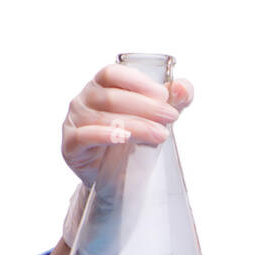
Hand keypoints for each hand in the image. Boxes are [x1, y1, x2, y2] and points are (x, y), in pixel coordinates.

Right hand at [61, 62, 194, 187]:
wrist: (115, 180)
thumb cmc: (132, 142)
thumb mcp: (155, 118)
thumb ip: (172, 101)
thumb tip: (183, 87)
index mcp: (99, 87)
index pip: (112, 74)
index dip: (137, 81)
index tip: (163, 95)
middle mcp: (83, 101)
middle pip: (111, 96)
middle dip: (145, 106)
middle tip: (171, 116)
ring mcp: (74, 122)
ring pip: (103, 117)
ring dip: (136, 124)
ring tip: (161, 134)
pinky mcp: (71, 146)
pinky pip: (85, 136)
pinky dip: (105, 135)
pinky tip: (124, 138)